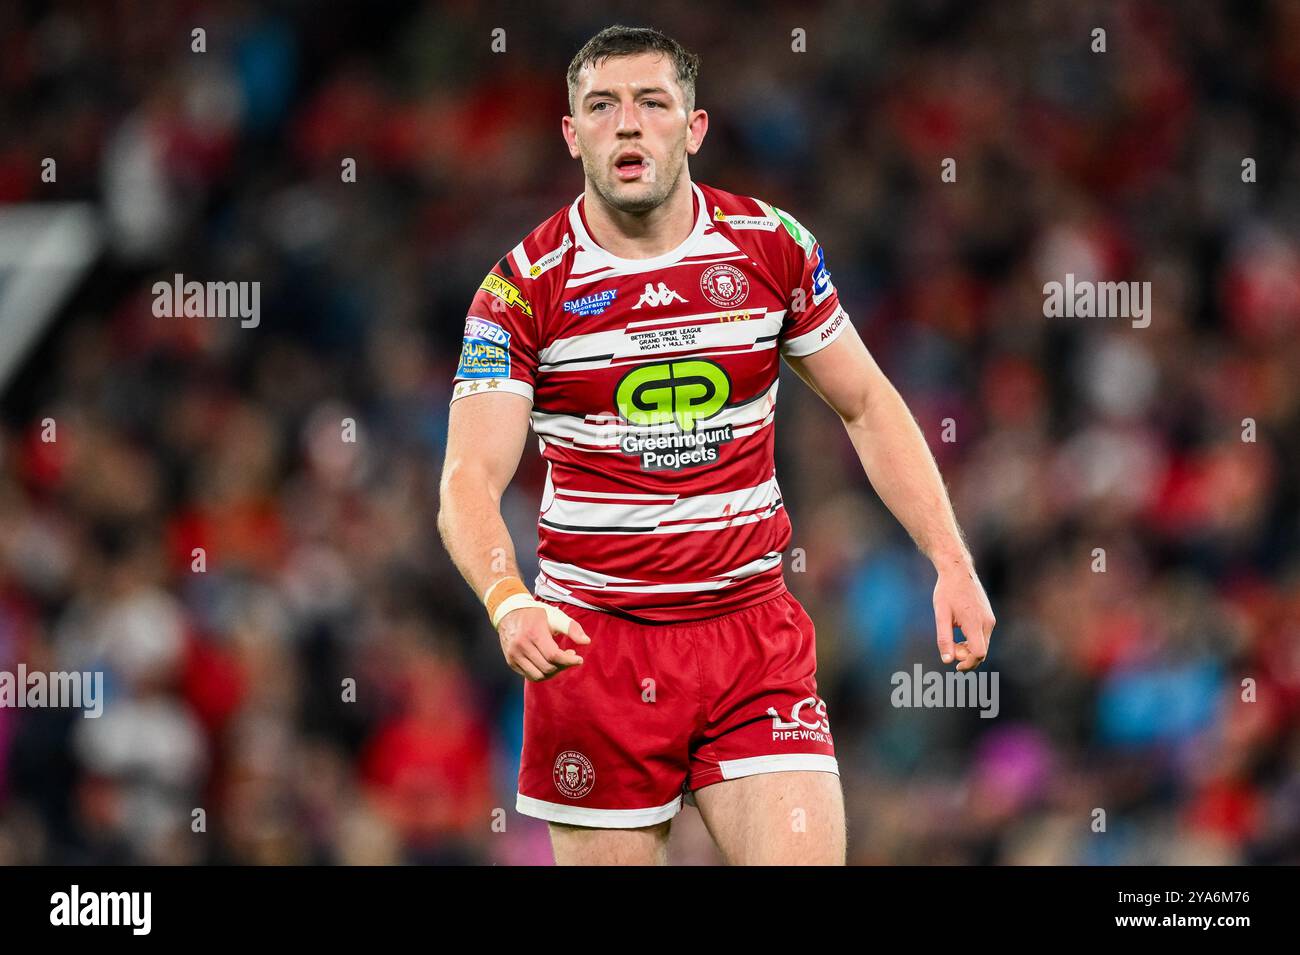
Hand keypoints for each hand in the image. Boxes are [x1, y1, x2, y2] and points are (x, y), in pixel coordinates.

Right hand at [497, 605, 590, 681]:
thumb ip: (571, 627)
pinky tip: (548, 663)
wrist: (508, 612)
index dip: (569, 661)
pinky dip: (542, 673)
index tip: (579, 659)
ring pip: (538, 676)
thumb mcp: (555, 615)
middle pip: (547, 668)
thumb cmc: (536, 614)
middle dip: (563, 666)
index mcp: (533, 633)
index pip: (553, 656)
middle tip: (570, 656)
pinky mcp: (511, 661)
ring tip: (559, 661)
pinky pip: (530, 675)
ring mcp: (514, 655)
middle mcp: (521, 646)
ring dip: (553, 672)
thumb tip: (586, 642)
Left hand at [932, 556, 995, 671]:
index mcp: (974, 623)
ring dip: (969, 649)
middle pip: (982, 651)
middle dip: (967, 657)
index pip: (979, 653)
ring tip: (954, 640)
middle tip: (950, 650)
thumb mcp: (941, 615)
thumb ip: (944, 638)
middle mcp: (987, 622)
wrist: (958, 571)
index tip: (956, 666)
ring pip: (983, 644)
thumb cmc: (947, 591)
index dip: (968, 663)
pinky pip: (984, 636)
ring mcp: (990, 619)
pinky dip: (973, 640)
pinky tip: (960, 632)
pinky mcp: (989, 616)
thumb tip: (947, 661)